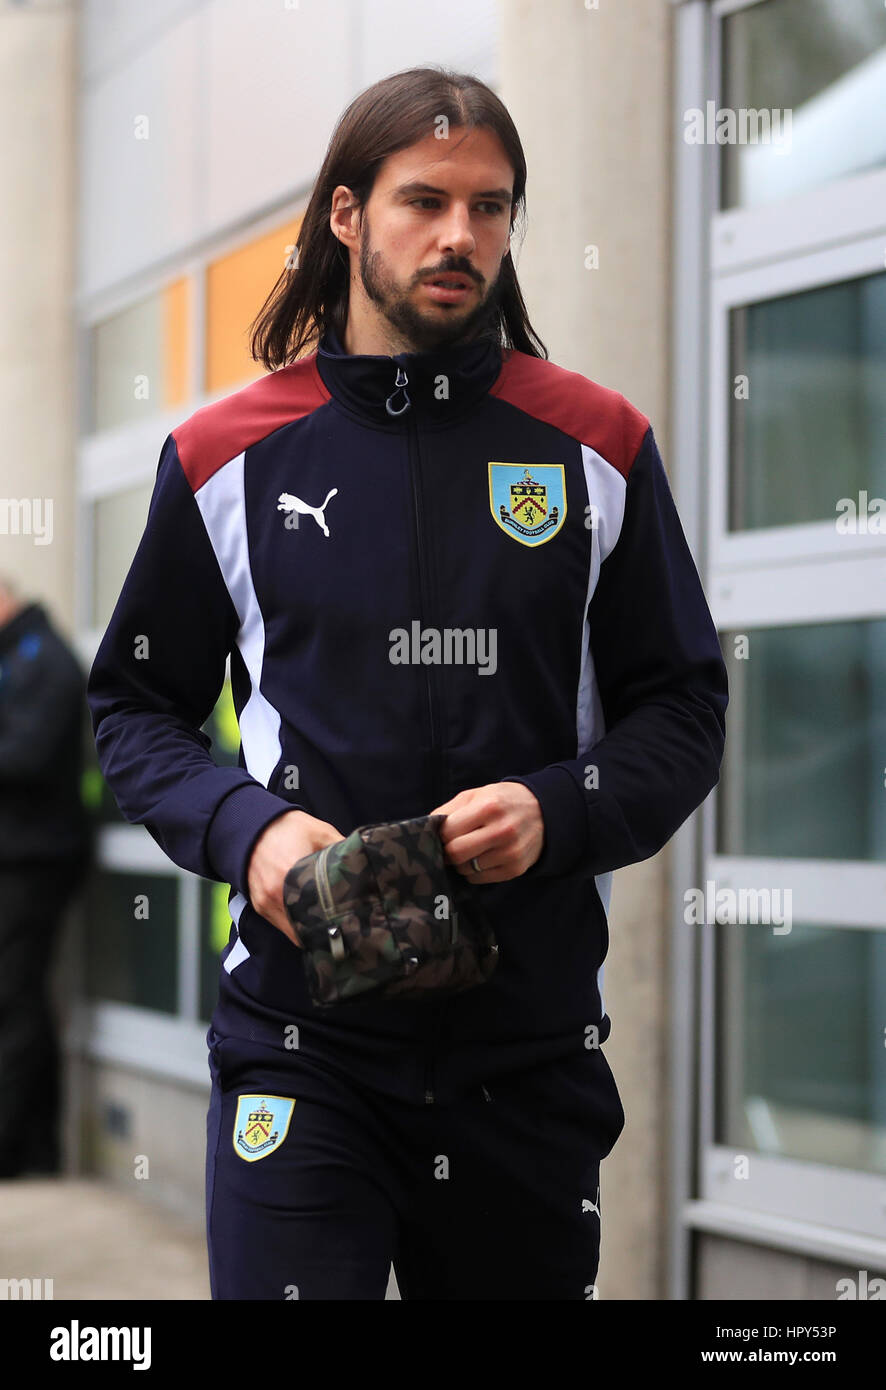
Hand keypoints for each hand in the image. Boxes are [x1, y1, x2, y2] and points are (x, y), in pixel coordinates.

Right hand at [247, 809, 345, 946]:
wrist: (252, 823)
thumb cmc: (288, 827)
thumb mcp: (322, 833)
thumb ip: (344, 851)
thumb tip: (367, 867)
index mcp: (291, 876)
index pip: (317, 916)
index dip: (336, 925)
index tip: (352, 925)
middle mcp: (275, 895)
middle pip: (305, 931)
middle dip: (324, 932)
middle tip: (345, 928)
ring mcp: (264, 903)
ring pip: (292, 933)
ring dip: (309, 931)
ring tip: (329, 925)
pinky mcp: (259, 905)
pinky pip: (281, 925)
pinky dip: (295, 924)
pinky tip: (310, 917)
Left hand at [429, 783, 543, 881]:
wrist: (544, 812)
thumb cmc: (502, 801)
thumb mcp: (475, 795)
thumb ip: (448, 810)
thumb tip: (425, 829)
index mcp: (488, 807)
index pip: (449, 831)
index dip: (440, 835)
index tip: (442, 834)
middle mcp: (501, 831)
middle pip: (456, 854)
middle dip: (447, 852)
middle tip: (449, 846)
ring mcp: (510, 853)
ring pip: (466, 869)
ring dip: (461, 862)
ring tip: (469, 849)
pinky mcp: (515, 869)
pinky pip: (479, 879)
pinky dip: (474, 871)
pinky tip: (481, 857)